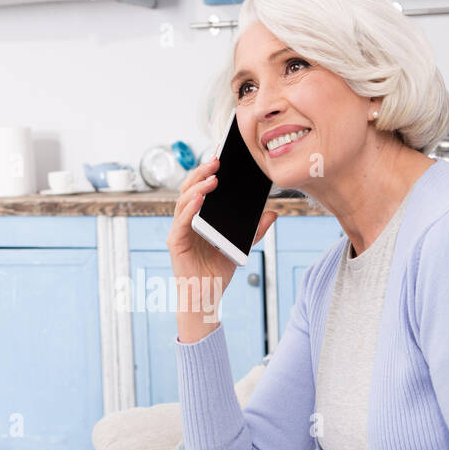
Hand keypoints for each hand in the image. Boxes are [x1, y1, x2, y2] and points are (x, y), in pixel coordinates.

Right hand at [167, 155, 277, 340]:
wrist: (207, 296)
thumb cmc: (218, 271)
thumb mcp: (241, 245)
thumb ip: (255, 230)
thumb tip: (273, 212)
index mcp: (200, 216)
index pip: (202, 187)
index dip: (209, 170)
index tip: (221, 153)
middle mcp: (186, 219)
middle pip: (190, 188)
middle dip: (203, 171)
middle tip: (218, 159)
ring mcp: (179, 230)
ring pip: (184, 200)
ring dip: (198, 187)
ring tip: (213, 177)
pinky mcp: (175, 242)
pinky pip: (181, 222)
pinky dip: (189, 209)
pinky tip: (200, 200)